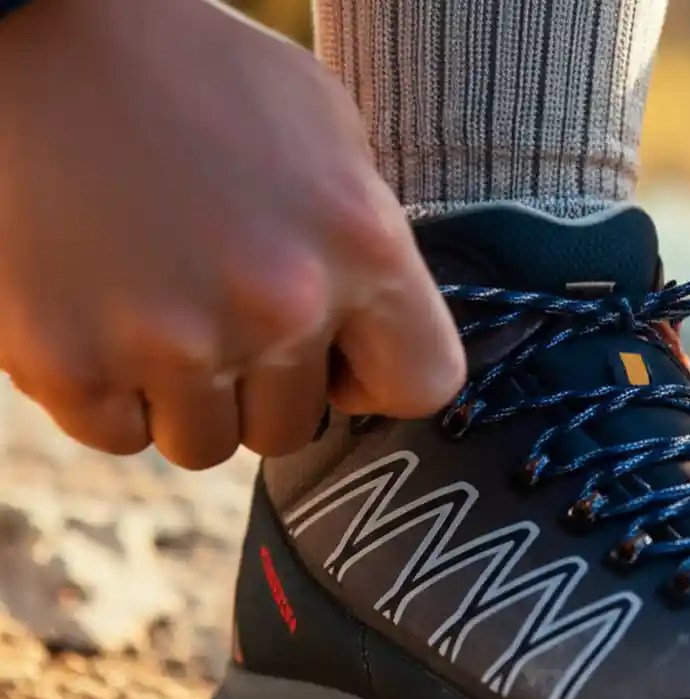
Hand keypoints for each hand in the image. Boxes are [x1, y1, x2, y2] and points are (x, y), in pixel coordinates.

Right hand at [0, 0, 463, 468]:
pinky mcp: (68, 364)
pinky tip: (101, 311)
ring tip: (159, 301)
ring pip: (205, 441)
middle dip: (262, 382)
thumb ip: (366, 237)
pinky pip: (117, 433)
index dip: (376, 378)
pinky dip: (109, 391)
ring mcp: (172, 341)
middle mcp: (279, 304)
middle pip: (294, 426)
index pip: (423, 385)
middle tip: (218, 304)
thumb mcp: (326, 128)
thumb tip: (378, 322)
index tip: (340, 358)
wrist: (42, 32)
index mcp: (360, 243)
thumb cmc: (196, 72)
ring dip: (186, 393)